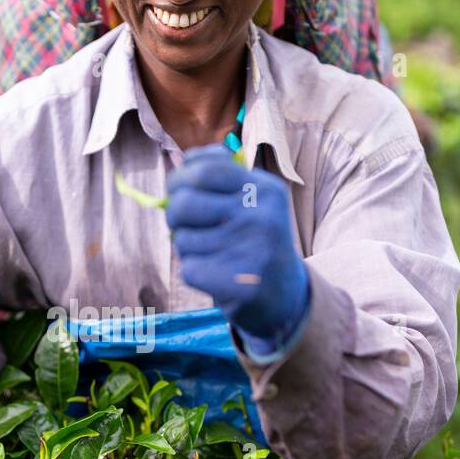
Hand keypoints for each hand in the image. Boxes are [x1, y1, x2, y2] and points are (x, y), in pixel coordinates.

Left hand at [166, 144, 309, 345]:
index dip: (180, 178)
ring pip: (183, 239)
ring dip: (187, 247)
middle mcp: (262, 216)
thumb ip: (220, 178)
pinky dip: (194, 272)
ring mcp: (253, 250)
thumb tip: (180, 163)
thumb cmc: (256, 241)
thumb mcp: (252, 201)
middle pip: (184, 203)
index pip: (206, 170)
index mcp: (265, 189)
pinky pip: (189, 269)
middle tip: (184, 224)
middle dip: (174, 214)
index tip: (177, 190)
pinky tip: (214, 274)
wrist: (285, 295)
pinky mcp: (241, 284)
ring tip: (210, 252)